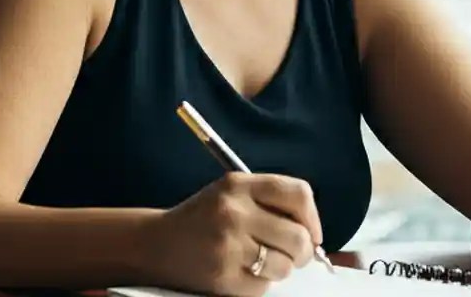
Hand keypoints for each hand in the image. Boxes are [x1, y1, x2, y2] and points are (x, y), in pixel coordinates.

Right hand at [144, 172, 323, 296]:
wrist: (157, 244)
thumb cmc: (203, 219)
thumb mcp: (231, 194)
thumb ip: (269, 202)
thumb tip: (313, 231)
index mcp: (238, 185)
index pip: (297, 193)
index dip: (313, 217)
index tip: (313, 232)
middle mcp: (234, 211)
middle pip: (298, 236)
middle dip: (303, 250)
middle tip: (294, 254)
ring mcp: (228, 245)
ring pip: (284, 265)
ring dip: (280, 269)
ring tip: (261, 262)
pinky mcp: (223, 276)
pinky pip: (263, 287)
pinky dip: (258, 284)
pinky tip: (241, 272)